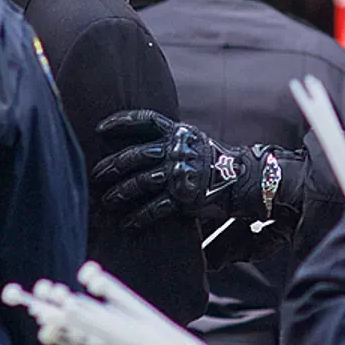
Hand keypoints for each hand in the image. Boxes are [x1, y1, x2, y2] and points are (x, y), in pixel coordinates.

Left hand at [93, 110, 286, 228]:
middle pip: (136, 155)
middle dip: (112, 166)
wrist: (247, 181)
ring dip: (119, 193)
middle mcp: (178, 149)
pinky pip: (154, 207)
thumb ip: (172, 143)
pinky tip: (128, 224)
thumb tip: (143, 152)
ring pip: (140, 181)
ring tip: (107, 202)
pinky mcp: (184, 196)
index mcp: (180, 132)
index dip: (121, 122)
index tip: (100, 128)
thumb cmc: (217, 165)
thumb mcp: (195, 144)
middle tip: (96, 175)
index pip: (146, 121)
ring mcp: (180, 172)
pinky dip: (139, 217)